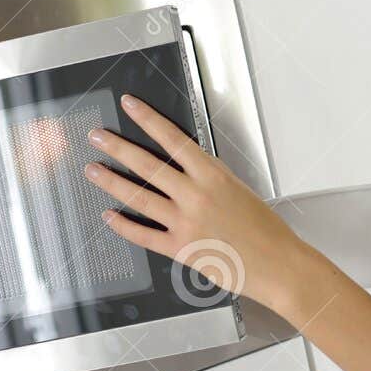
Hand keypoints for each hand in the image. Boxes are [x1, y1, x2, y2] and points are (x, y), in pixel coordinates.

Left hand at [82, 93, 314, 314]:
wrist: (278, 265)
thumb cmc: (266, 230)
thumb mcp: (240, 190)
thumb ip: (210, 178)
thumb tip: (187, 167)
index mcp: (212, 175)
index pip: (172, 139)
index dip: (148, 119)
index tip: (130, 106)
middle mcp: (195, 195)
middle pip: (147, 165)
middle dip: (118, 147)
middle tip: (97, 137)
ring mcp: (185, 223)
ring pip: (138, 197)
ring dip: (111, 182)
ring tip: (92, 170)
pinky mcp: (180, 249)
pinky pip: (144, 235)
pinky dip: (123, 225)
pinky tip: (109, 216)